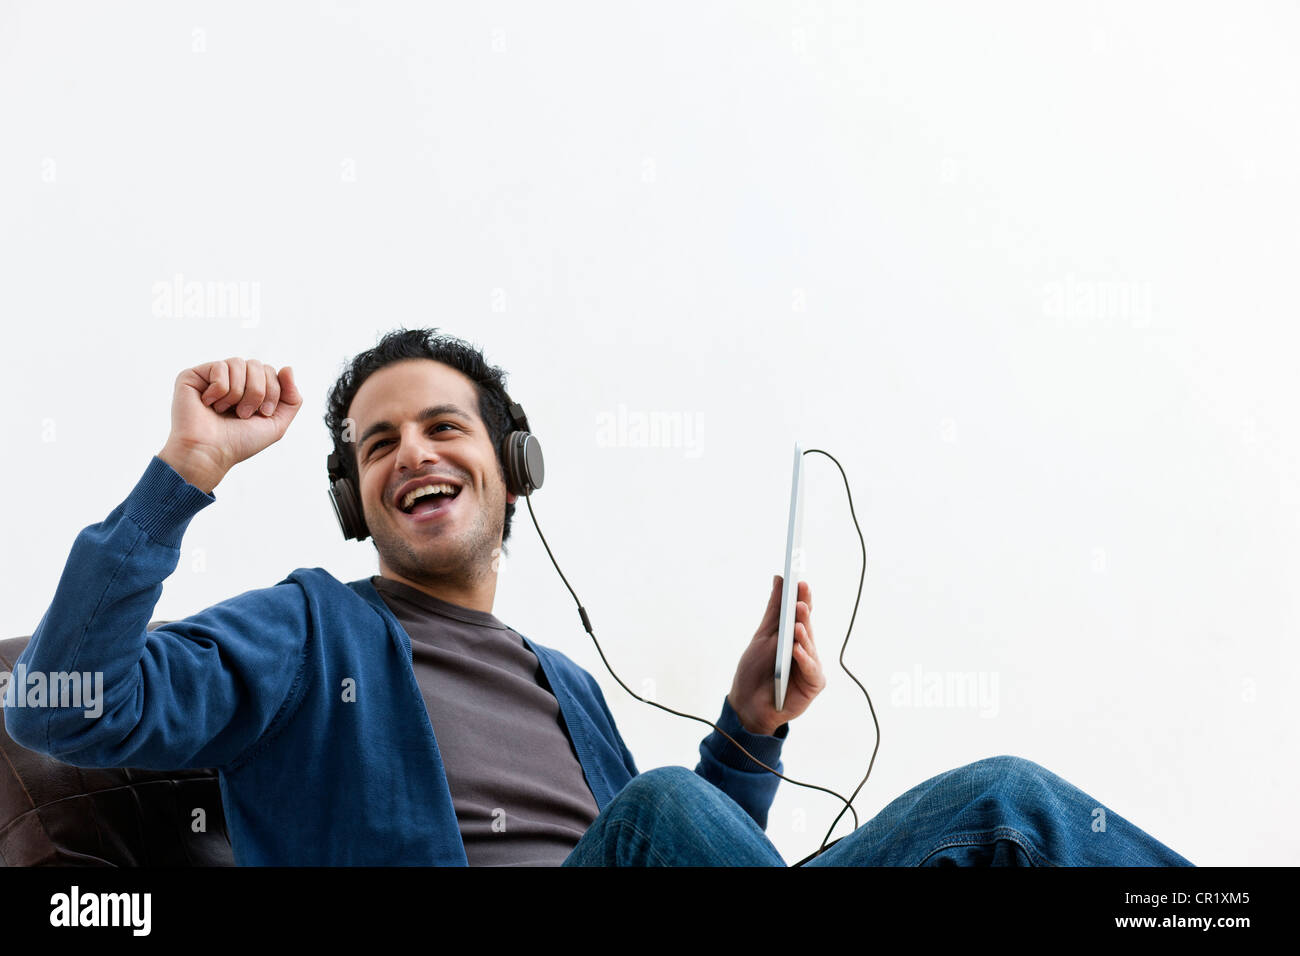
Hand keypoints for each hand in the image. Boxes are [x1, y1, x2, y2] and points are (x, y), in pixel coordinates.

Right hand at [159, 358, 301, 492]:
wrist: (209, 452)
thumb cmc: (239, 442)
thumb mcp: (276, 424)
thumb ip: (292, 399)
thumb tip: (288, 368)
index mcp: (250, 389)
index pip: (271, 371)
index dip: (272, 392)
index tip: (262, 414)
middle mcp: (231, 380)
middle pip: (257, 365)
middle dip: (257, 392)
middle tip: (243, 414)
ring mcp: (212, 376)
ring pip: (239, 363)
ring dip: (237, 393)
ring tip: (224, 410)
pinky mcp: (193, 375)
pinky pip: (219, 367)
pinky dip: (219, 390)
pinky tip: (208, 403)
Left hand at [727, 574, 825, 735]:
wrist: (748, 704)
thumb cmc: (755, 670)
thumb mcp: (763, 636)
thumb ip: (774, 609)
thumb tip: (779, 578)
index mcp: (794, 635)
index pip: (801, 613)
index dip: (802, 597)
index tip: (800, 582)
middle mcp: (806, 649)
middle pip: (807, 627)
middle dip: (804, 614)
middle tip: (800, 600)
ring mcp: (810, 666)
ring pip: (811, 647)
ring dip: (804, 635)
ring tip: (798, 624)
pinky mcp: (813, 684)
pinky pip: (811, 670)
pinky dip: (804, 659)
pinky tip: (796, 650)